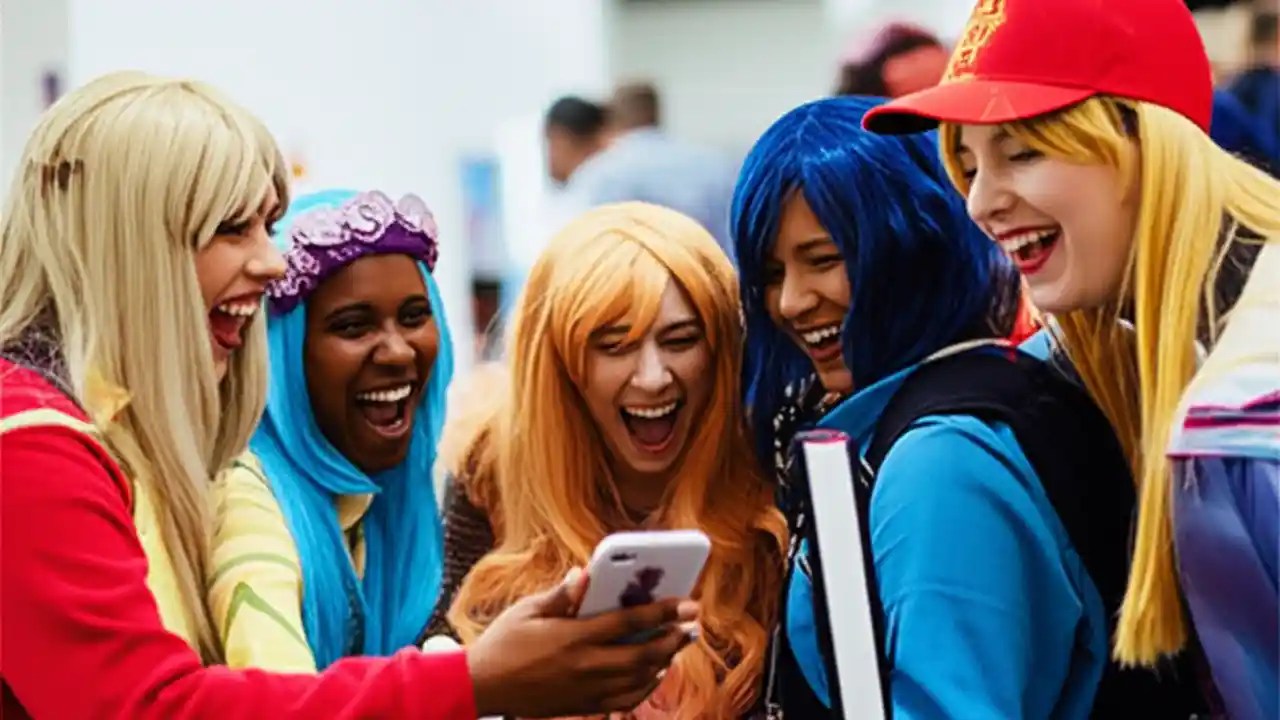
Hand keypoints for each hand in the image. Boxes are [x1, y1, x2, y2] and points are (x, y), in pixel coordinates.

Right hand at [467, 568, 699, 718]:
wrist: (482, 687)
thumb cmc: (503, 643)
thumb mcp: (528, 610)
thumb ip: (562, 593)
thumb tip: (586, 572)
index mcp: (573, 637)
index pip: (628, 622)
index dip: (663, 611)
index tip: (688, 603)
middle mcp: (585, 666)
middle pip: (643, 655)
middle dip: (673, 639)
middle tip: (692, 627)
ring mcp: (585, 690)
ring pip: (638, 680)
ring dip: (664, 662)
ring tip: (677, 646)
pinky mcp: (581, 706)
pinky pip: (624, 700)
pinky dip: (645, 687)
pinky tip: (653, 673)